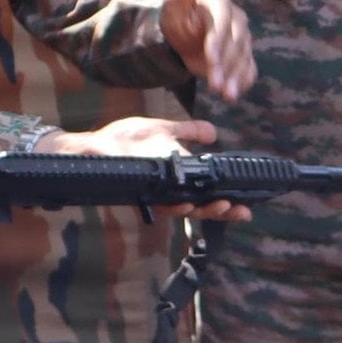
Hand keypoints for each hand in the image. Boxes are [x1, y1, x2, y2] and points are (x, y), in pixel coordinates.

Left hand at [33, 115, 249, 220]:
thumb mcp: (163, 130)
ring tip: (220, 206)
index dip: (226, 204)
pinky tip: (186, 204)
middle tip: (239, 210)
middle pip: (200, 208)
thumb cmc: (125, 140)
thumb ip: (188, 131)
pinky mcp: (139, 192)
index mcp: (177, 179)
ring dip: (202, 210)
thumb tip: (214, 132)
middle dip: (221, 212)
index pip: (206, 196)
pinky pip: (158, 204)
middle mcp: (168, 192)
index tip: (246, 206)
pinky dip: (174, 206)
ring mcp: (153, 193)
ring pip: (182, 210)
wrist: (95, 144)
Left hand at [158, 0, 255, 101]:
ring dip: (235, 77)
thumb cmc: (176, 16)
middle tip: (215, 84)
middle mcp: (236, 19)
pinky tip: (235, 94)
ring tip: (224, 95)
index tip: (210, 59)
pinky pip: (248, 68)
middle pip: (235, 43)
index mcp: (220, 3)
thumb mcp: (176, 0)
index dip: (218, 42)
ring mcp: (242, 38)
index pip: (223, 23)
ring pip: (244, 58)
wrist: (179, 35)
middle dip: (226, 64)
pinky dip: (243, 80)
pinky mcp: (243, 54)